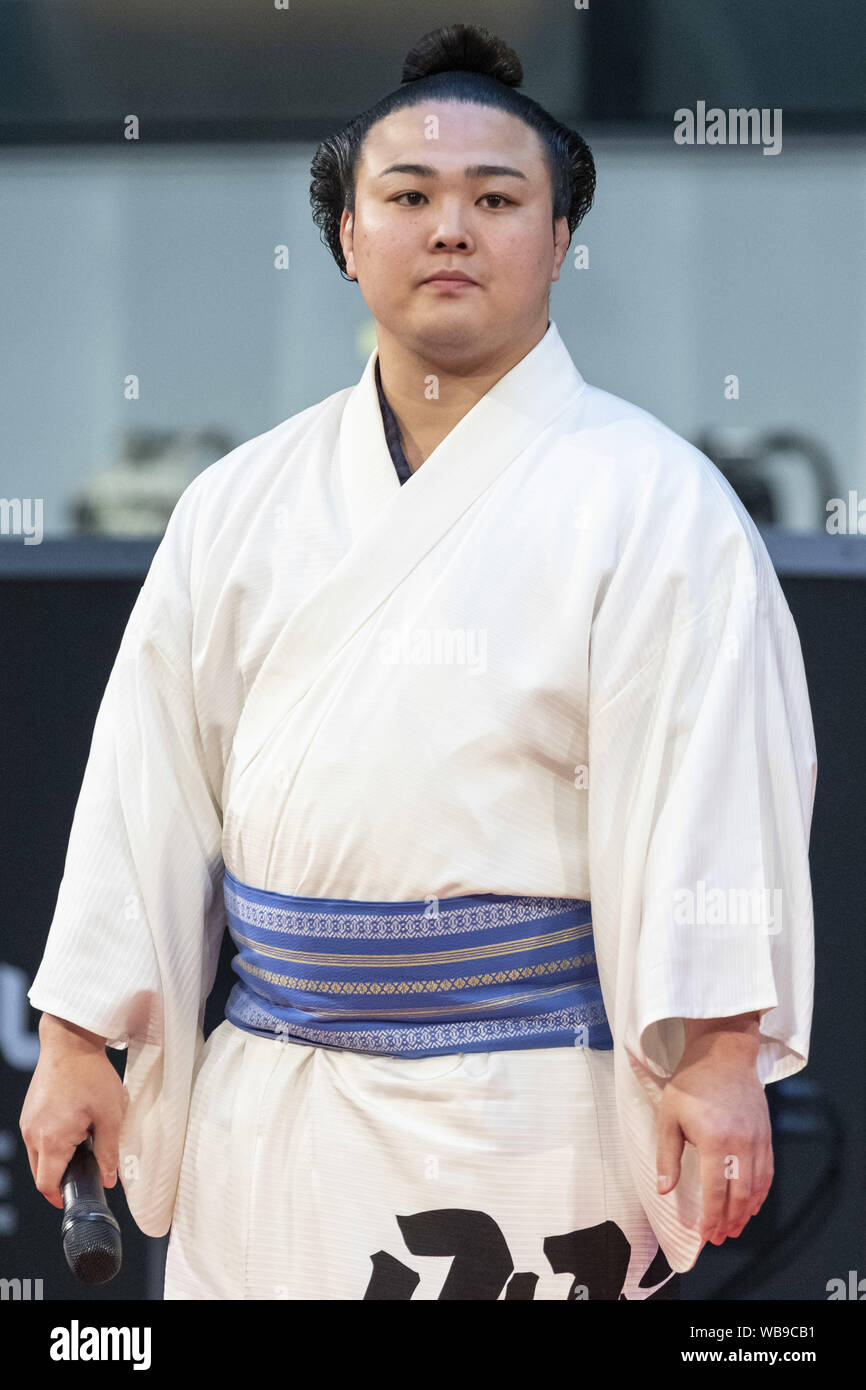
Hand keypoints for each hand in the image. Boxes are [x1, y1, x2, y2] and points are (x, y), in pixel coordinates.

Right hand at [19, 1014, 126, 1209]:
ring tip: (82, 1142)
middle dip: (60, 1177)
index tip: (75, 1198)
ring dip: (56, 1158)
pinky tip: (72, 1128)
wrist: (70, 1041)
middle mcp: (32, 1134)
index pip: (46, 1184)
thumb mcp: (110, 1115)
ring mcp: (28, 1122)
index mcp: (51, 1139)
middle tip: (85, 1171)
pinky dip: (51, 1142)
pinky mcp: (28, 1111)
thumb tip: (110, 1180)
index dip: (60, 1196)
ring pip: (38, 1156)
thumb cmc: (91, 1075)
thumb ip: (109, 1151)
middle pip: (40, 1173)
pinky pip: (36, 1138)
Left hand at [655, 1018, 772, 1245]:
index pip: (715, 1191)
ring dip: (747, 1212)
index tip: (705, 1235)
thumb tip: (664, 1191)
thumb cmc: (691, 1083)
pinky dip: (761, 1193)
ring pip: (757, 1187)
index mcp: (714, 1141)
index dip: (711, 1217)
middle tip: (720, 1238)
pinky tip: (753, 1204)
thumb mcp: (669, 1117)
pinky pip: (767, 1171)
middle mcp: (741, 1144)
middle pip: (739, 1195)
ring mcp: (758, 1139)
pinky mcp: (766, 1134)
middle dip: (730, 1221)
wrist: (724, 1053)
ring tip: (735, 1228)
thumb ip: (667, 1156)